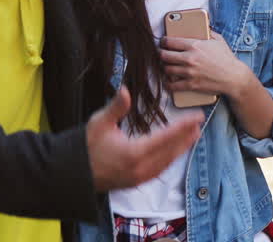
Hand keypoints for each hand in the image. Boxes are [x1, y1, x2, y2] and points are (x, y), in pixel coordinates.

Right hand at [87, 86, 201, 191]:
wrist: (73, 174)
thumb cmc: (86, 146)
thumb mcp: (99, 123)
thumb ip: (116, 107)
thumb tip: (124, 89)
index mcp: (134, 153)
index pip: (166, 137)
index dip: (183, 126)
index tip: (197, 117)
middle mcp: (140, 168)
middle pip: (171, 150)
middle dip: (187, 136)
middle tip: (199, 123)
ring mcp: (140, 177)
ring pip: (168, 162)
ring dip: (181, 148)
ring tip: (193, 135)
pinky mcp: (137, 182)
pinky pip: (160, 169)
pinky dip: (171, 159)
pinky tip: (176, 151)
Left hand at [161, 32, 251, 96]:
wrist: (233, 77)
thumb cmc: (227, 58)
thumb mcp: (219, 40)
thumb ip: (209, 32)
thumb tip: (204, 26)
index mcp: (195, 46)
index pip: (171, 42)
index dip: (163, 41)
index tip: (162, 42)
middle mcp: (189, 58)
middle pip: (164, 56)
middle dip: (160, 54)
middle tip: (161, 54)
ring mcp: (189, 72)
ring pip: (167, 70)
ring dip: (165, 68)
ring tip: (166, 66)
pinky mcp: (191, 84)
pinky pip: (173, 85)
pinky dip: (169, 84)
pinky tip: (169, 82)